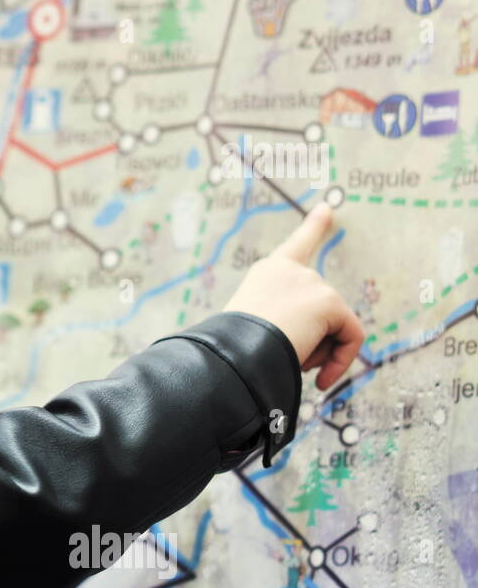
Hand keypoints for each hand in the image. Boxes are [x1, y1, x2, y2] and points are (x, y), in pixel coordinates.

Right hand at [222, 202, 365, 390]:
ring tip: (292, 362)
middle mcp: (290, 270)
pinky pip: (352, 336)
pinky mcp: (329, 301)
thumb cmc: (235, 350)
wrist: (235, 354)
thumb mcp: (255, 329)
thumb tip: (312, 346)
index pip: (296, 245)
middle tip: (292, 363)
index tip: (327, 208)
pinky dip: (341, 361)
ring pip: (334, 326)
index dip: (314, 226)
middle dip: (315, 341)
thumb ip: (285, 323)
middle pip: (323, 309)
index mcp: (267, 273)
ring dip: (319, 352)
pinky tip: (321, 379)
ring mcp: (311, 282)